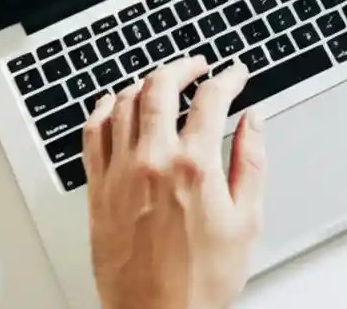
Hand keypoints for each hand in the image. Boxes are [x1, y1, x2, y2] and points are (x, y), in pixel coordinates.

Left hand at [83, 58, 264, 308]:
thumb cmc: (202, 280)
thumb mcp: (247, 221)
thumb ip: (251, 163)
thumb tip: (253, 123)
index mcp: (195, 166)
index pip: (211, 99)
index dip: (228, 78)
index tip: (235, 74)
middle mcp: (153, 162)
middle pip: (160, 87)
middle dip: (183, 67)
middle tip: (197, 66)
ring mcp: (120, 174)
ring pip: (123, 103)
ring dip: (145, 84)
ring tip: (161, 82)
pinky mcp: (98, 191)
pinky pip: (93, 134)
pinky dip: (103, 110)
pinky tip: (113, 105)